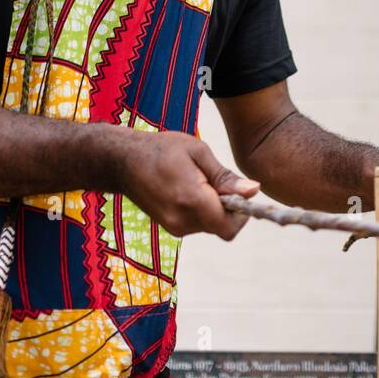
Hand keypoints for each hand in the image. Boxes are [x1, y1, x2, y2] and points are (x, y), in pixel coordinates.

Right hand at [114, 129, 259, 239]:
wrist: (123, 161)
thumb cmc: (163, 149)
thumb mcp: (199, 153)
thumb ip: (226, 176)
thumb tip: (254, 191)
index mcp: (191, 200)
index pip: (229, 226)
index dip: (242, 213)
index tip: (240, 193)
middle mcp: (182, 220)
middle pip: (222, 227)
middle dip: (229, 209)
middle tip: (218, 182)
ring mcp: (174, 227)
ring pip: (211, 226)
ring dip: (215, 209)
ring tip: (199, 181)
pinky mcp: (171, 228)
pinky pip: (198, 224)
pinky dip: (203, 211)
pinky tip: (190, 189)